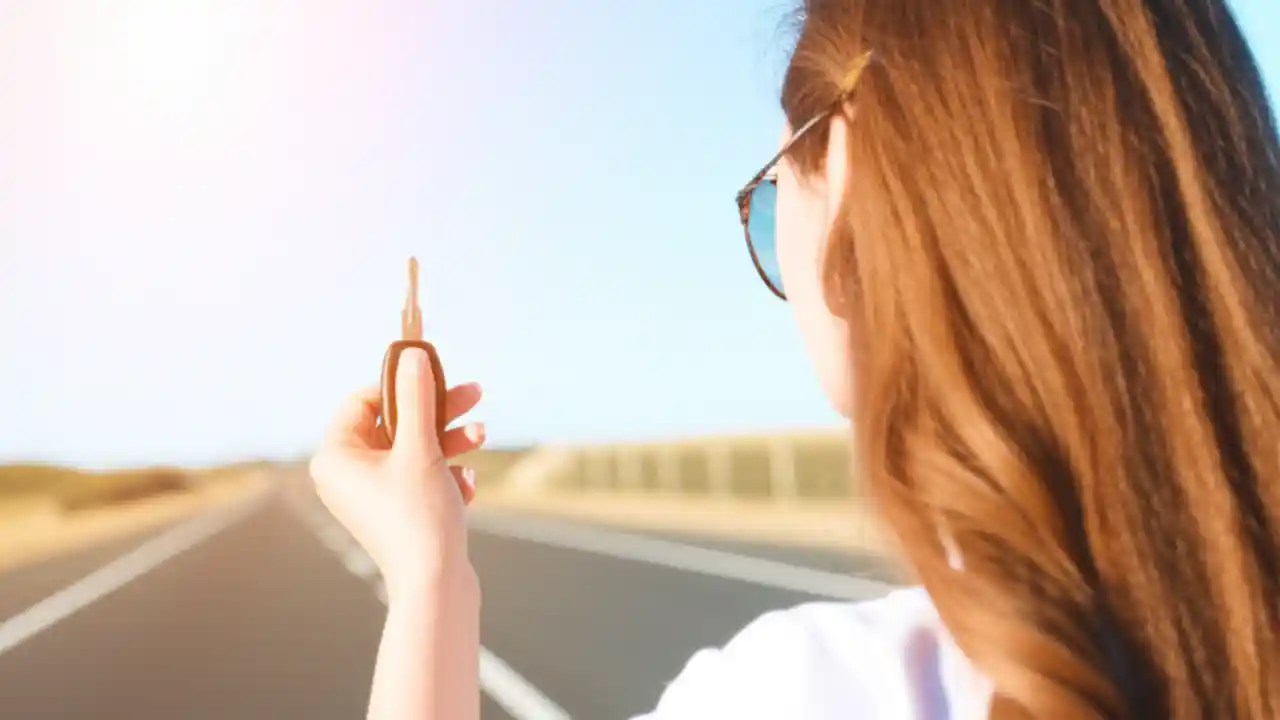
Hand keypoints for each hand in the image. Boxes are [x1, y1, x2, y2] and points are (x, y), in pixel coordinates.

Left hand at [309, 348, 485, 597]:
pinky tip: (466, 486)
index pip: (363, 400)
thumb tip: (410, 355)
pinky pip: (421, 477)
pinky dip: (446, 474)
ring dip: (450, 440)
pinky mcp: (396, 512)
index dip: (401, 384)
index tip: (435, 375)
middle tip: (473, 394)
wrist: (435, 584)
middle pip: (394, 424)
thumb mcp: (421, 446)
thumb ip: (416, 397)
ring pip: (413, 449)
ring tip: (482, 437)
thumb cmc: (419, 516)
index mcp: (335, 457)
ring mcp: (371, 496)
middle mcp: (346, 476)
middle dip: (438, 411)